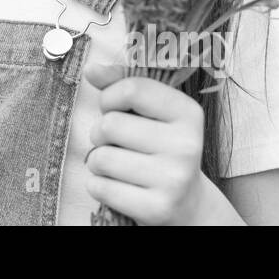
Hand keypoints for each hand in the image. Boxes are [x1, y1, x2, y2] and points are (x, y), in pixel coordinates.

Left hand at [82, 62, 215, 225]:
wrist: (188, 203)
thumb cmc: (160, 148)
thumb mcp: (150, 112)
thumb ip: (121, 85)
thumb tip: (90, 70)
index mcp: (188, 113)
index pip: (132, 89)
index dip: (110, 97)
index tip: (113, 108)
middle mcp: (186, 145)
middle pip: (110, 124)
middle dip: (100, 132)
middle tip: (113, 142)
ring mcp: (174, 179)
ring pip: (102, 157)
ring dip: (97, 161)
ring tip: (115, 164)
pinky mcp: (157, 208)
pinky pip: (100, 187)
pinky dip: (97, 184)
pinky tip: (116, 185)